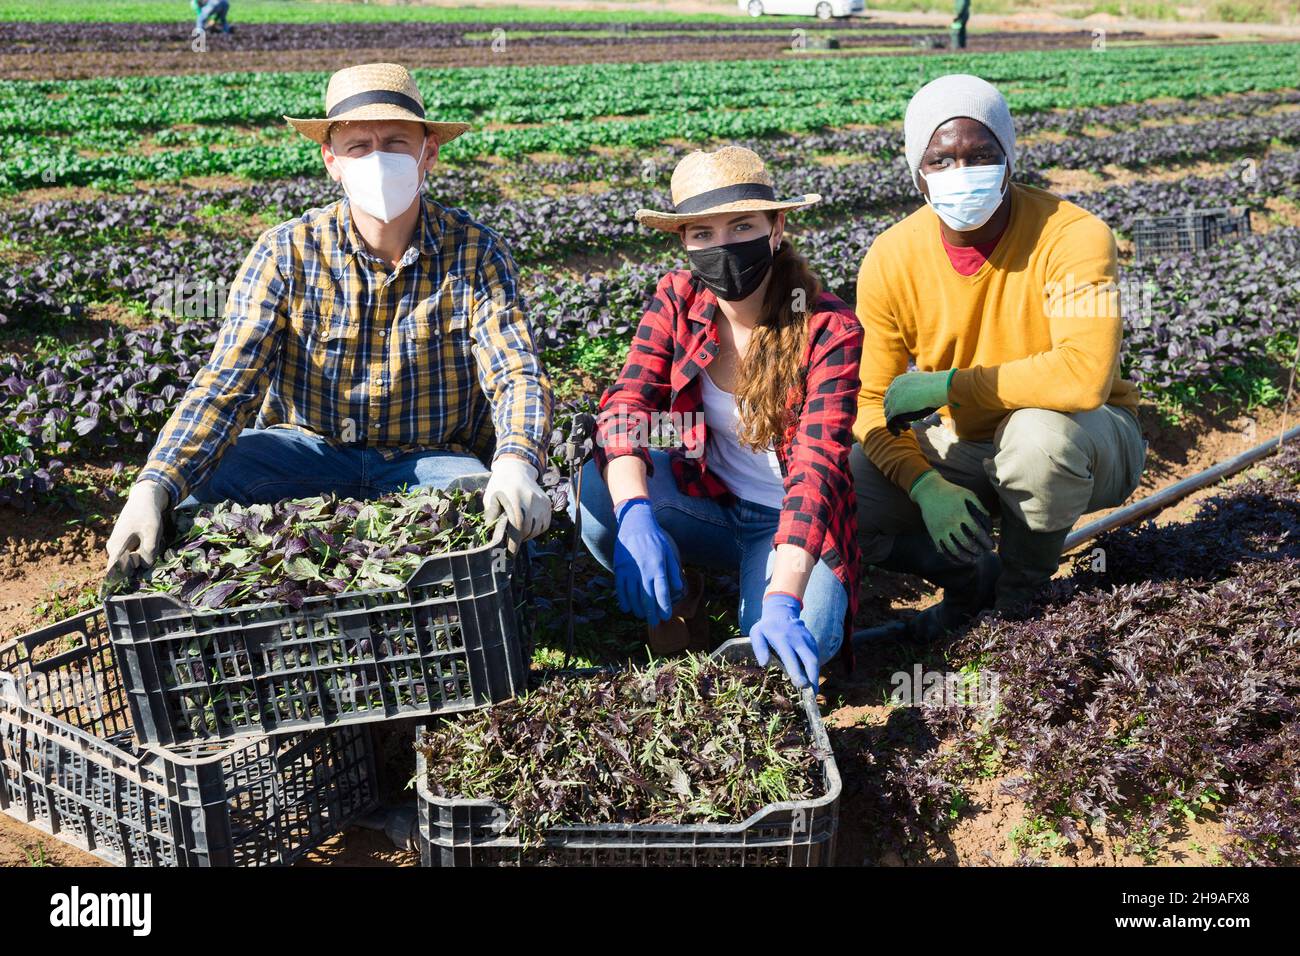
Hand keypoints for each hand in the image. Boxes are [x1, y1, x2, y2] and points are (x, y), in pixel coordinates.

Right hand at [105, 480, 170, 575]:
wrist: (144, 498)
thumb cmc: (147, 514)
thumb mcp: (152, 531)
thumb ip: (148, 550)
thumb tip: (144, 564)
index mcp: (116, 547)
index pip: (112, 571)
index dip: (113, 584)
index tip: (112, 596)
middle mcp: (114, 548)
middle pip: (124, 567)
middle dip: (136, 568)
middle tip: (149, 555)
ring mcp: (119, 545)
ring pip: (130, 560)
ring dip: (141, 558)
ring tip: (151, 543)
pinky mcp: (125, 543)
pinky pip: (132, 554)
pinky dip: (141, 553)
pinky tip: (150, 541)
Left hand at [483, 455, 550, 540]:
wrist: (516, 470)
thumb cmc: (500, 486)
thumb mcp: (490, 499)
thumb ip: (491, 517)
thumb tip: (493, 536)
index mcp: (515, 500)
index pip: (517, 527)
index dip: (514, 543)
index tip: (510, 554)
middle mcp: (531, 501)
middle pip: (528, 530)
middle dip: (519, 539)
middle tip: (511, 541)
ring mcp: (542, 502)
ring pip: (537, 529)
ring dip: (528, 534)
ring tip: (518, 530)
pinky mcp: (547, 504)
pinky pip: (544, 524)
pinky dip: (536, 529)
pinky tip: (528, 524)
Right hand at [613, 497, 682, 628]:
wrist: (635, 524)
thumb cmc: (655, 539)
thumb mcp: (668, 552)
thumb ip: (673, 571)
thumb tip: (677, 588)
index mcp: (658, 567)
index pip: (662, 592)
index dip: (664, 606)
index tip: (666, 616)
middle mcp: (644, 570)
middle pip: (647, 598)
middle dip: (652, 613)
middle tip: (655, 623)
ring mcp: (630, 570)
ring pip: (633, 596)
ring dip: (638, 608)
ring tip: (643, 615)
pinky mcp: (620, 569)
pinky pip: (621, 589)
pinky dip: (624, 600)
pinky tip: (627, 608)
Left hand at [750, 592, 819, 689]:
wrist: (782, 611)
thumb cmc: (767, 627)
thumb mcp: (757, 633)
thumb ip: (759, 647)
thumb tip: (764, 664)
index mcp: (782, 638)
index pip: (791, 656)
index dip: (797, 671)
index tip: (800, 685)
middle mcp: (797, 639)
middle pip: (810, 659)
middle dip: (812, 677)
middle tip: (811, 694)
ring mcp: (807, 639)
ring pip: (815, 659)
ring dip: (815, 676)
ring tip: (812, 693)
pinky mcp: (812, 641)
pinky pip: (816, 656)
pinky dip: (815, 670)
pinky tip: (812, 681)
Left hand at [883, 370, 952, 434]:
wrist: (937, 388)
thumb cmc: (937, 387)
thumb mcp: (926, 385)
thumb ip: (920, 388)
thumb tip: (925, 391)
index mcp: (898, 381)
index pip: (891, 394)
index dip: (895, 404)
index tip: (903, 411)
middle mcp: (893, 389)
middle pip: (888, 405)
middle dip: (894, 413)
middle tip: (904, 420)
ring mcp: (892, 400)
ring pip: (889, 414)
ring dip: (897, 422)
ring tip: (907, 427)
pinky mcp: (895, 410)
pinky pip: (890, 422)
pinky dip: (894, 429)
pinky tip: (901, 432)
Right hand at [909, 469, 993, 562]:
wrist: (928, 491)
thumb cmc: (951, 492)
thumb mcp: (967, 494)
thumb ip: (980, 507)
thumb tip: (989, 523)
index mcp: (961, 514)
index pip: (977, 531)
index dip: (986, 540)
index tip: (991, 545)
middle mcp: (951, 523)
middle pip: (967, 543)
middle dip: (978, 550)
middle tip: (984, 552)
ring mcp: (941, 530)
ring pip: (954, 550)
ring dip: (965, 557)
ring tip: (973, 559)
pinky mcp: (934, 534)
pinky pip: (943, 550)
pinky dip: (952, 558)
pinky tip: (960, 560)